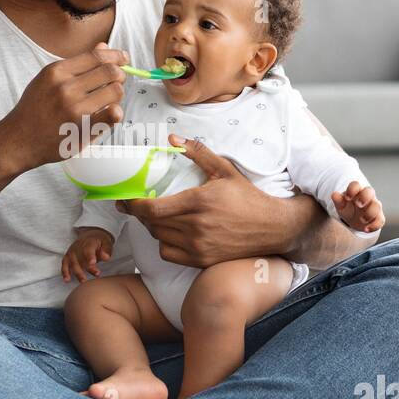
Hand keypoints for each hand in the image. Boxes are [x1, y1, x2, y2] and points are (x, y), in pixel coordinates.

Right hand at [0, 42, 128, 172]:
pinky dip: (116, 112)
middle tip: (118, 81)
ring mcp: (75, 109)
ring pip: (115, 92)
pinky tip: (109, 114)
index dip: (116, 56)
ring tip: (109, 99)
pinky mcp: (83, 128)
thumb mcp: (48, 79)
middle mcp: (66, 88)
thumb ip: (77, 64)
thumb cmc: (34, 109)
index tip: (123, 58)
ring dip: (117, 94)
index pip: (97, 56)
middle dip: (120, 74)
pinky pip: (113, 114)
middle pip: (110, 72)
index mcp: (57, 72)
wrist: (18, 140)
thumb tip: (104, 46)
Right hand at [62, 227, 114, 282]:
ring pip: (73, 263)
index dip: (90, 256)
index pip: (88, 250)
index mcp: (89, 243)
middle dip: (86, 268)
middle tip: (95, 274)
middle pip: (81, 259)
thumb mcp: (106, 243)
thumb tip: (106, 257)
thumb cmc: (100, 242)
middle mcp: (78, 247)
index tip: (92, 262)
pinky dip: (65, 272)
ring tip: (83, 281)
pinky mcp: (68, 257)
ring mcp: (72, 252)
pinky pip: (65, 265)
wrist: (90, 236)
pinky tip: (67, 280)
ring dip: (77, 272)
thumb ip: (106, 250)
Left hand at [117, 134, 295, 268]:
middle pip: (151, 223)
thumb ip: (197, 152)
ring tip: (156, 215)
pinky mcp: (201, 260)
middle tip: (136, 203)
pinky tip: (169, 233)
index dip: (133, 204)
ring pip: (158, 238)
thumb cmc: (248, 197)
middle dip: (139, 213)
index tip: (126, 198)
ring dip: (152, 227)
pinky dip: (163, 244)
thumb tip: (172, 138)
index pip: (152, 208)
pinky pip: (168, 253)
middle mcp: (196, 226)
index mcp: (198, 202)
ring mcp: (198, 246)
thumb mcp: (224, 169)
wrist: (272, 228)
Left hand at [331, 181, 384, 232]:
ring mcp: (374, 206)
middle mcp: (367, 197)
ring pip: (377, 205)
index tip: (347, 197)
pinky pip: (380, 220)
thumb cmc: (348, 209)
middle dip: (364, 197)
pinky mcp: (378, 217)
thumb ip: (338, 201)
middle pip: (369, 191)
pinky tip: (366, 229)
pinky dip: (374, 225)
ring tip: (362, 220)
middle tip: (358, 204)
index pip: (356, 185)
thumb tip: (334, 194)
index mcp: (357, 191)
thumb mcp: (341, 206)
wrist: (355, 220)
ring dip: (370, 213)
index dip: (352, 189)